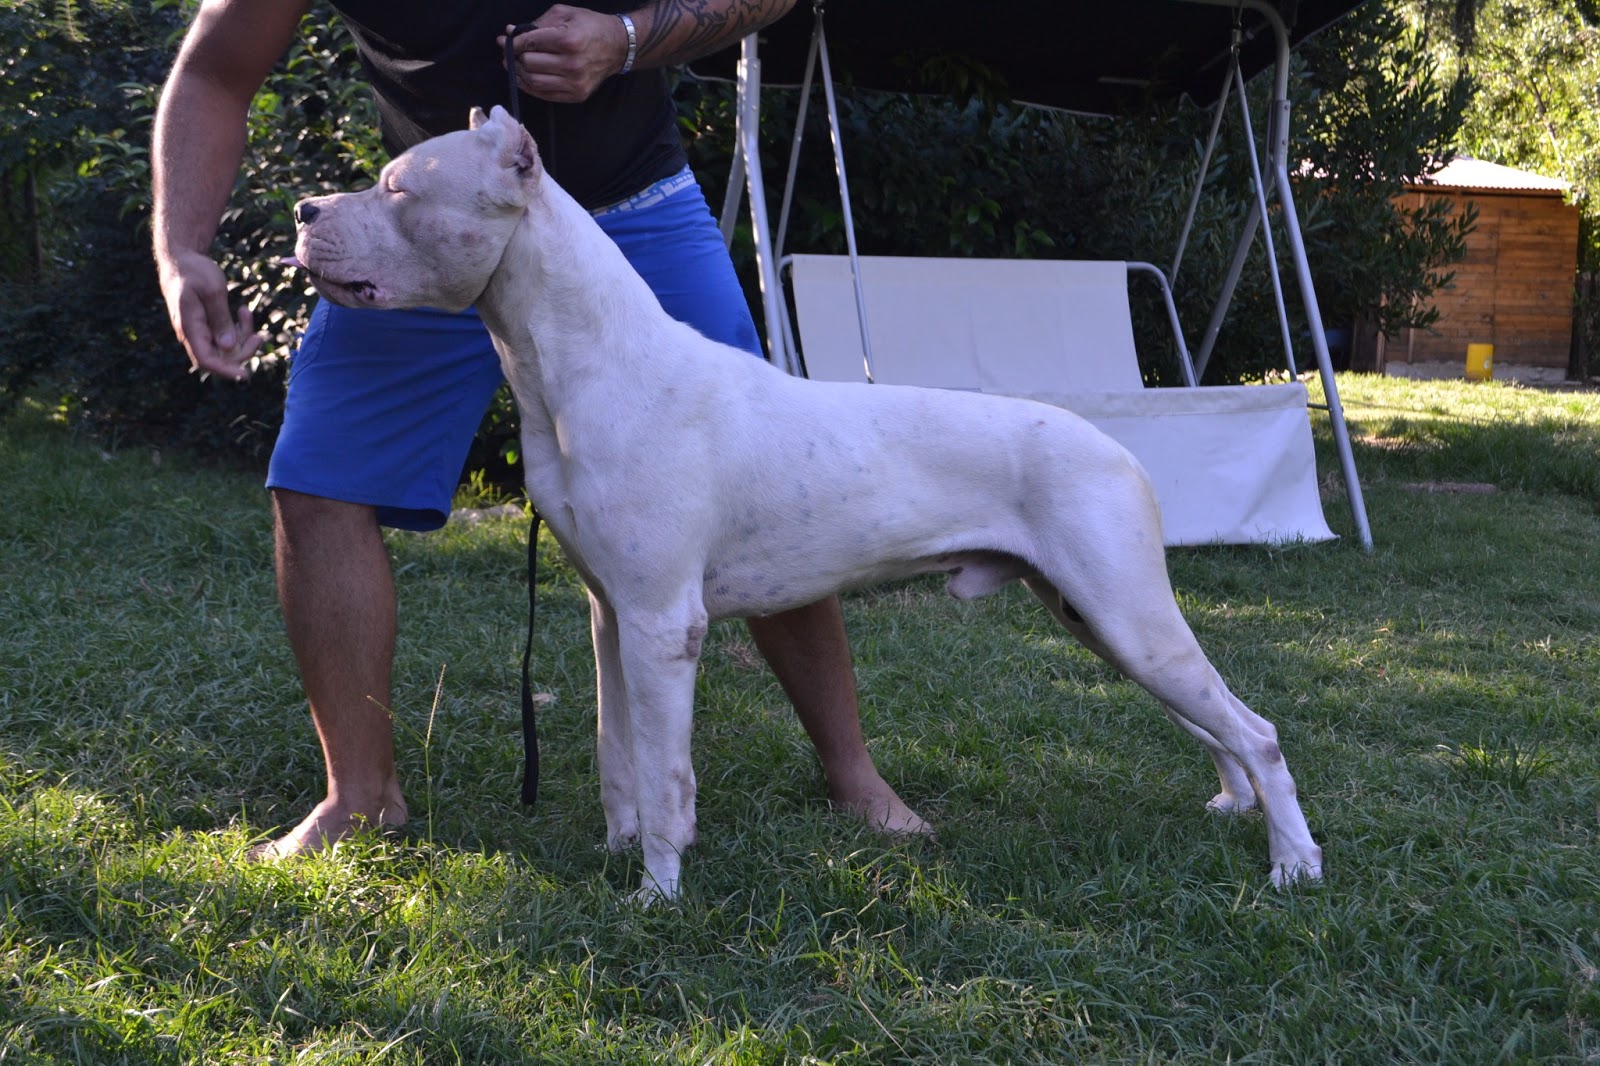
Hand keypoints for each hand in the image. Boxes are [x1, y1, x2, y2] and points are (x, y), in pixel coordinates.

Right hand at [158, 249, 261, 381]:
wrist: (181, 259)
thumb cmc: (194, 272)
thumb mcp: (212, 290)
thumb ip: (220, 320)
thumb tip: (228, 348)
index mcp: (189, 327)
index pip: (205, 360)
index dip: (225, 370)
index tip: (245, 375)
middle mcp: (192, 334)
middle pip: (220, 357)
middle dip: (243, 350)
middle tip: (259, 335)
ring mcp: (199, 331)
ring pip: (225, 347)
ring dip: (242, 336)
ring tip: (246, 311)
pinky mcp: (206, 326)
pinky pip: (225, 336)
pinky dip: (238, 329)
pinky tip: (242, 311)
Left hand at [500, 5, 630, 103]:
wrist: (618, 47)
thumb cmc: (591, 26)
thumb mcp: (565, 14)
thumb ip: (536, 24)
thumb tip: (510, 32)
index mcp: (568, 40)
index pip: (529, 44)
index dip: (513, 43)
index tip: (505, 41)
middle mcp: (572, 64)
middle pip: (529, 64)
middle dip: (514, 58)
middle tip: (509, 53)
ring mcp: (575, 82)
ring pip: (534, 82)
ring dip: (520, 74)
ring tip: (516, 65)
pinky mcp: (577, 95)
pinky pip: (545, 94)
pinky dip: (530, 87)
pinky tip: (526, 77)